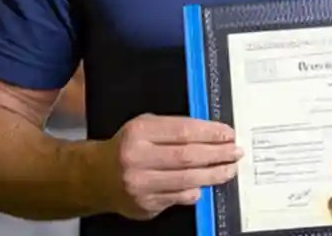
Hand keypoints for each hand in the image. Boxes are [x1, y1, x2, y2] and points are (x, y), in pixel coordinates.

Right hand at [96, 114, 242, 220]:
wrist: (96, 177)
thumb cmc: (127, 148)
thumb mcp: (145, 127)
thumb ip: (175, 128)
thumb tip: (213, 134)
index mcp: (139, 133)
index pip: (183, 131)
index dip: (211, 133)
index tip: (228, 134)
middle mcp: (138, 159)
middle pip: (188, 156)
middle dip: (218, 154)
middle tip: (235, 152)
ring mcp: (141, 184)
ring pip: (187, 179)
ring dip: (214, 174)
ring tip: (229, 169)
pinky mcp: (145, 205)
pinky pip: (179, 198)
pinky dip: (196, 191)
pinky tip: (205, 185)